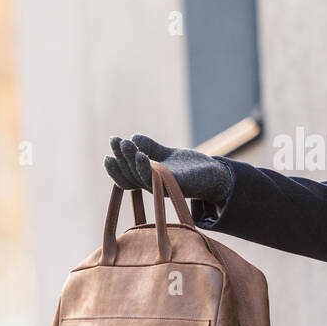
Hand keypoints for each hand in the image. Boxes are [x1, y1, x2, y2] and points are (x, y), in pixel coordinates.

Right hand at [104, 133, 233, 204]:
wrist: (215, 176)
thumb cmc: (190, 167)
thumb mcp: (168, 155)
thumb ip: (152, 148)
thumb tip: (134, 137)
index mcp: (149, 179)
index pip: (126, 175)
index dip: (116, 162)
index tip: (111, 143)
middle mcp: (153, 186)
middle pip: (129, 175)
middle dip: (121, 157)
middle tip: (116, 140)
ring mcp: (162, 188)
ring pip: (139, 177)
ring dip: (130, 160)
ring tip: (126, 144)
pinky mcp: (174, 187)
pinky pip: (155, 180)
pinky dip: (146, 168)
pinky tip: (141, 155)